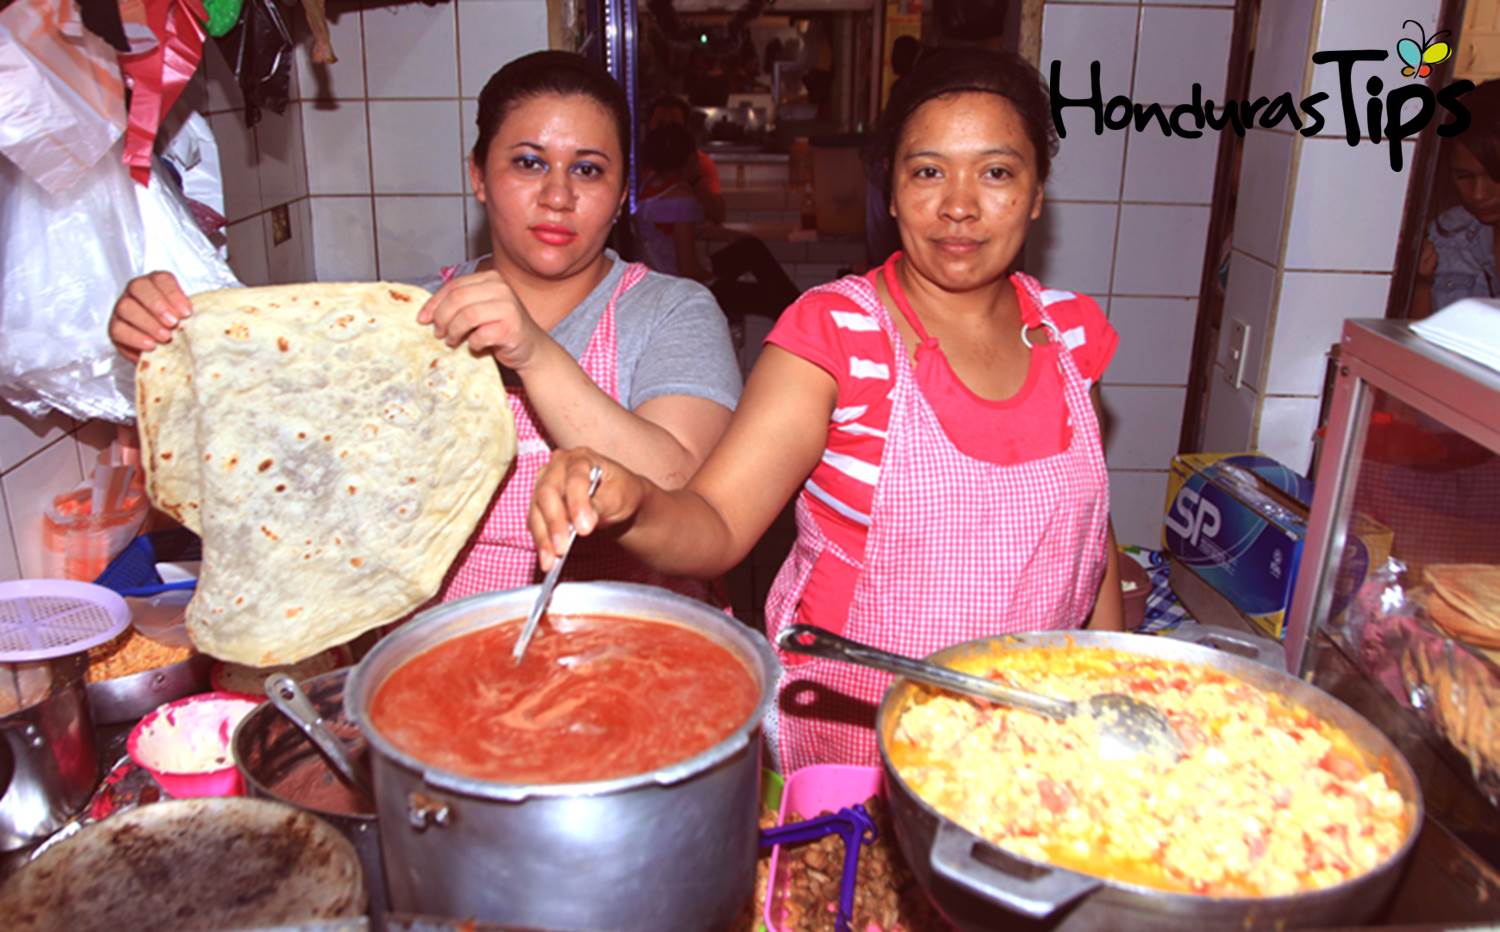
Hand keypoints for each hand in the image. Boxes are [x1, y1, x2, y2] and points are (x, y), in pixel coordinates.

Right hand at [109, 272, 192, 362]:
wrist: (167, 350)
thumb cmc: (180, 328)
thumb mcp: (190, 316)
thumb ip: (197, 311)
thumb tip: (222, 313)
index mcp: (157, 283)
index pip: (161, 279)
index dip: (173, 294)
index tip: (187, 312)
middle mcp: (136, 292)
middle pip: (139, 288)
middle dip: (158, 305)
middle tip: (174, 323)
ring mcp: (122, 308)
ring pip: (126, 308)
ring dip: (147, 323)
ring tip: (165, 337)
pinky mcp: (115, 328)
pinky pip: (118, 329)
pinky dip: (134, 338)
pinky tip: (150, 345)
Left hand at [418, 269, 545, 369]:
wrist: (530, 348)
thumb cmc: (501, 329)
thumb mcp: (479, 309)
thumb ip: (459, 304)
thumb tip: (426, 313)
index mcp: (490, 278)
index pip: (453, 286)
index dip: (433, 303)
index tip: (422, 319)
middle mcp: (500, 288)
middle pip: (457, 299)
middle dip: (441, 318)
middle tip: (438, 333)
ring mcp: (508, 307)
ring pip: (466, 315)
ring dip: (453, 332)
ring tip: (452, 341)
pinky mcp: (511, 328)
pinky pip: (480, 335)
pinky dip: (472, 343)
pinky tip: (474, 346)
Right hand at [529, 448, 649, 570]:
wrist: (615, 501)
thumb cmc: (619, 493)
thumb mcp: (619, 497)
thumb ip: (600, 505)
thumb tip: (583, 522)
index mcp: (581, 458)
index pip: (575, 478)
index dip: (577, 503)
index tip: (584, 528)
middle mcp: (556, 467)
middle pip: (548, 493)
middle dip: (555, 523)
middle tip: (563, 547)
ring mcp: (544, 484)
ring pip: (536, 510)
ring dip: (543, 537)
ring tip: (551, 560)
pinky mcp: (538, 505)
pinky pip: (535, 524)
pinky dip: (541, 542)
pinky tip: (547, 559)